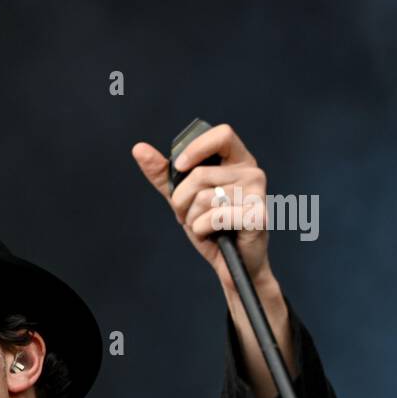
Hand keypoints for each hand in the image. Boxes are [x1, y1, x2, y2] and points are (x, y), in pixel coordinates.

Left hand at [131, 123, 270, 289]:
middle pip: (200, 174)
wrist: (231, 263)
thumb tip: (138, 148)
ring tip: (205, 226)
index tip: (179, 166)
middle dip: (182, 200)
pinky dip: (203, 230)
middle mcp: (252, 173)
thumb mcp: (183, 197)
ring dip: (192, 218)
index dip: (197, 148)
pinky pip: (213, 217)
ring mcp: (258, 194)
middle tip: (189, 214)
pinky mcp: (257, 216)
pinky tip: (214, 234)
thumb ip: (163, 174)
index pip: (222, 134)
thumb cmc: (210, 226)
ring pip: (203, 198)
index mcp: (238, 161)